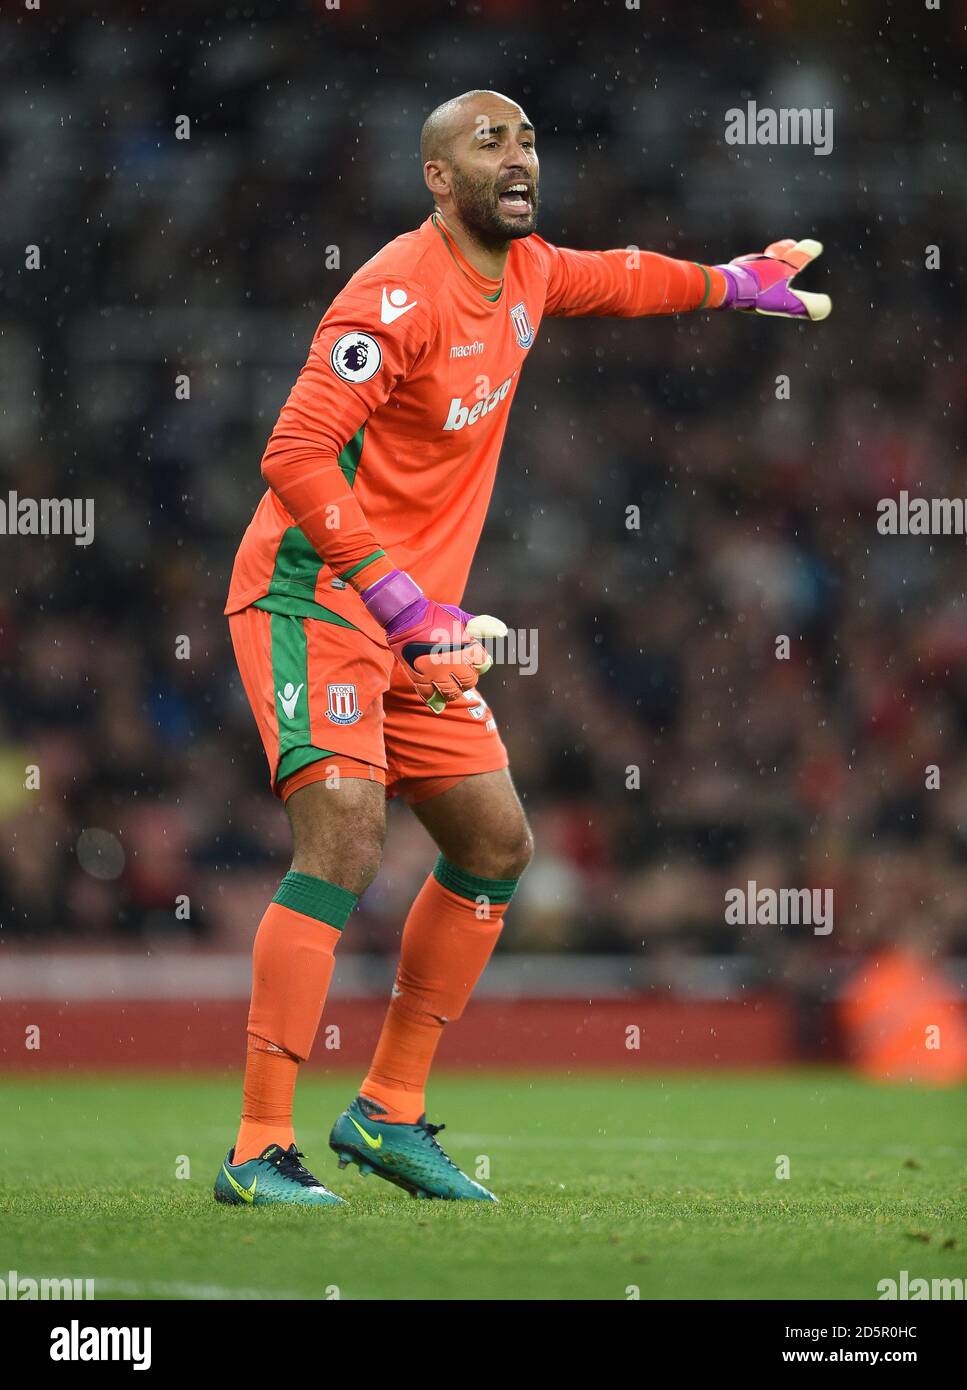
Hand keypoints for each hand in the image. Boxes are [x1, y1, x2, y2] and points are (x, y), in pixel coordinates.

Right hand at [361, 570, 506, 713]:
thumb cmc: (436, 615)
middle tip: (463, 673)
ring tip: (451, 685)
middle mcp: (453, 664)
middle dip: (468, 677)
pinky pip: (429, 696)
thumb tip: (503, 631)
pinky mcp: (419, 677)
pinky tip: (438, 701)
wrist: (406, 617)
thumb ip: (482, 626)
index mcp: (466, 648)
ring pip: (451, 693)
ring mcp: (435, 673)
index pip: (482, 663)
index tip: (474, 659)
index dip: (479, 661)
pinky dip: (435, 700)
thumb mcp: (461, 618)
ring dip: (454, 691)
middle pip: (469, 681)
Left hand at [716, 238, 830, 320]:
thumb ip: (806, 305)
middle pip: (780, 251)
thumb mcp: (784, 303)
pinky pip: (744, 267)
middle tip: (792, 245)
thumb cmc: (756, 294)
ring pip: (761, 258)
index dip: (809, 251)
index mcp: (782, 267)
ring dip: (768, 257)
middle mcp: (766, 261)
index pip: (800, 256)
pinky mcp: (733, 271)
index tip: (816, 247)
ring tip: (769, 259)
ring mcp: (748, 265)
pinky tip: (744, 274)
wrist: (725, 287)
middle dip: (788, 249)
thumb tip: (826, 307)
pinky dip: (749, 268)